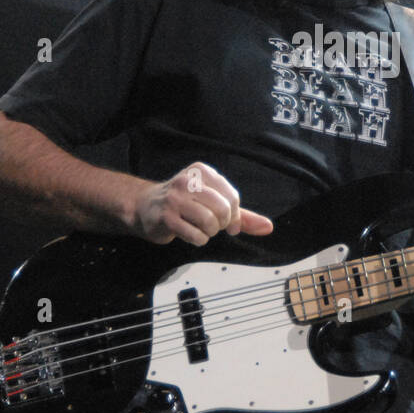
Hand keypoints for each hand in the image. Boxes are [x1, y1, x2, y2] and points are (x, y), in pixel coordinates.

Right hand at [130, 161, 273, 245]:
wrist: (146, 207)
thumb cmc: (183, 204)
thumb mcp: (213, 203)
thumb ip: (242, 215)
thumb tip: (268, 227)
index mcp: (202, 172)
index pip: (232, 197)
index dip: (234, 216)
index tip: (229, 224)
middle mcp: (188, 181)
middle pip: (223, 209)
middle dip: (221, 225)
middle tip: (211, 226)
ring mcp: (175, 198)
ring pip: (209, 222)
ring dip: (209, 233)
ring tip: (199, 229)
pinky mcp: (166, 216)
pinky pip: (195, 235)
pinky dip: (198, 240)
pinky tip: (190, 234)